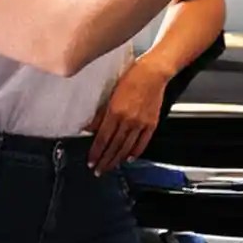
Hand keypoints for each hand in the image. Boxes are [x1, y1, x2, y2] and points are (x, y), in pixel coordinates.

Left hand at [85, 59, 169, 175]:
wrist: (153, 72)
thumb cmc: (131, 77)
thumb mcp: (111, 93)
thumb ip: (100, 113)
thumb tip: (89, 127)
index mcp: (115, 112)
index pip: (102, 138)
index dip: (96, 152)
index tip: (91, 161)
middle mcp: (128, 120)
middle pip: (114, 146)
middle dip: (105, 160)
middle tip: (99, 170)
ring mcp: (141, 123)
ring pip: (127, 147)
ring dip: (117, 159)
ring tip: (111, 167)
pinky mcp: (152, 123)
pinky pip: (143, 142)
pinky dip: (136, 152)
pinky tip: (129, 158)